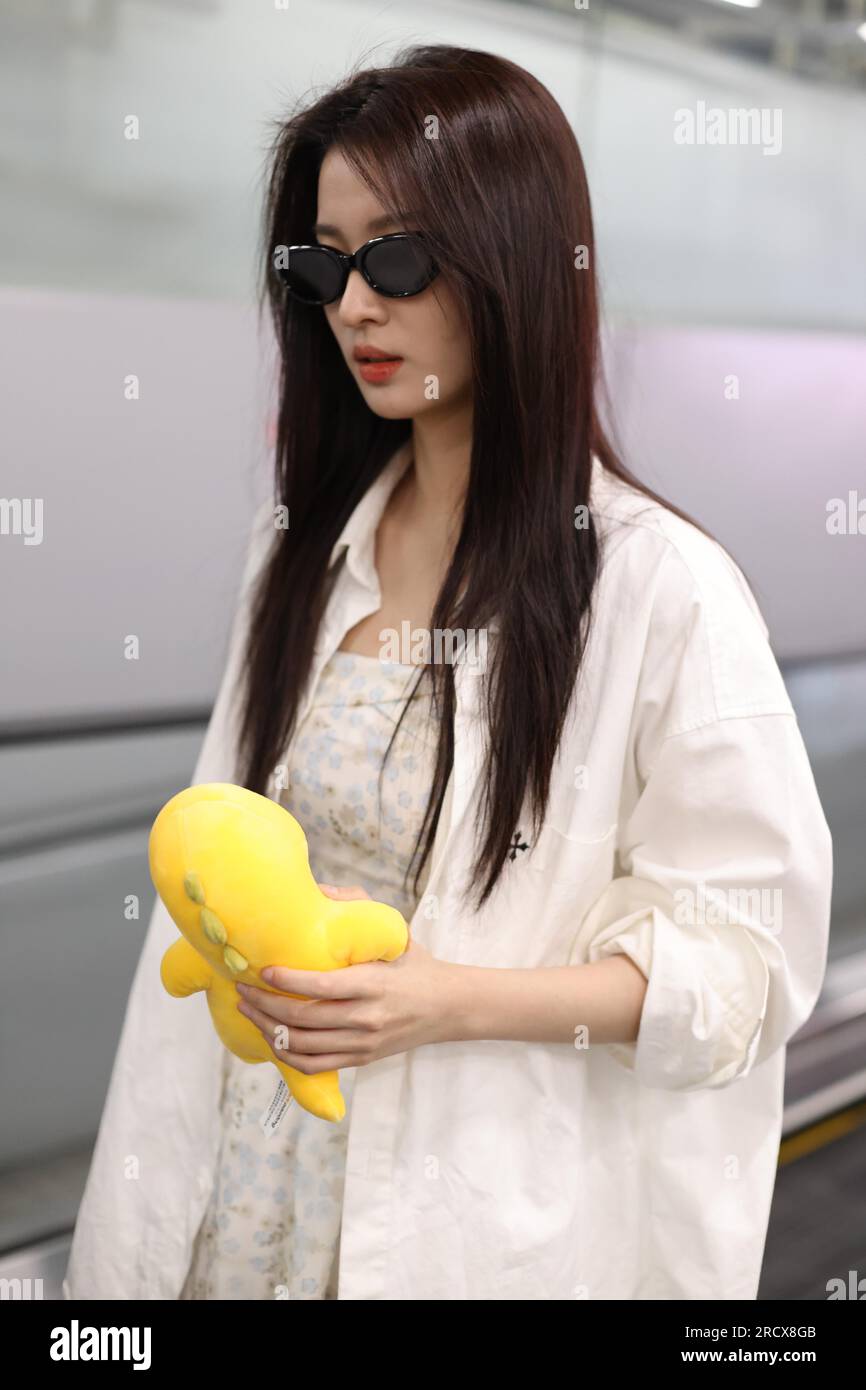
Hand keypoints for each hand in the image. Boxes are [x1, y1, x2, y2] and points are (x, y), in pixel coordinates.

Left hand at [235, 883, 457, 1072]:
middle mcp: (366, 1017)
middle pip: (303, 1018)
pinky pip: (315, 1066)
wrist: (449, 1007)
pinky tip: (272, 1039)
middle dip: (264, 1005)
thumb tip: (316, 890)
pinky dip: (287, 1056)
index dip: (287, 981)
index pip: (321, 986)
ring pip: (303, 1045)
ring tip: (249, 1011)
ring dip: (268, 1029)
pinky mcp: (361, 1059)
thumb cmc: (416, 965)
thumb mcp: (395, 931)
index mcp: (374, 983)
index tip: (264, 970)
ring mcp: (363, 1043)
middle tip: (242, 989)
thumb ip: (357, 907)